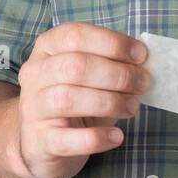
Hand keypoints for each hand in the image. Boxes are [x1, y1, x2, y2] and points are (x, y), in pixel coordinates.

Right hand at [11, 23, 149, 177]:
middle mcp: (34, 75)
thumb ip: (112, 63)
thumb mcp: (90, 76)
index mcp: (47, 49)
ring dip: (110, 102)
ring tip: (133, 107)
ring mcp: (33, 108)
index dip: (112, 43)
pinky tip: (117, 136)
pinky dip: (96, 138)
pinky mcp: (40, 142)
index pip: (75, 35)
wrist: (42, 142)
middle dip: (117, 74)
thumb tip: (144, 61)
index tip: (141, 55)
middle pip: (75, 66)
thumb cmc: (76, 101)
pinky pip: (67, 139)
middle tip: (143, 84)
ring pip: (68, 99)